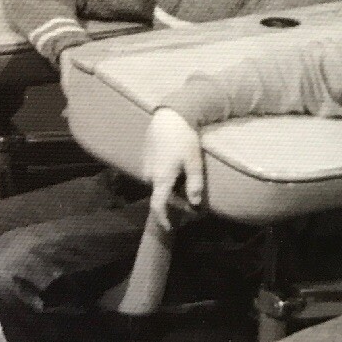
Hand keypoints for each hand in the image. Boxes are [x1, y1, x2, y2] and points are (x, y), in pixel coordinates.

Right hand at [142, 108, 204, 229]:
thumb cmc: (183, 138)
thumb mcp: (194, 162)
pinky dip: (165, 176)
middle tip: (190, 199)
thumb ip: (194, 184)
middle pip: (160, 195)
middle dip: (174, 200)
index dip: (162, 219)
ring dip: (169, 187)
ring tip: (185, 180)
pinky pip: (155, 172)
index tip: (169, 227)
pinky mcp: (146, 155)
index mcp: (161, 178)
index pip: (158, 206)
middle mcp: (149, 174)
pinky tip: (177, 166)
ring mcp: (146, 164)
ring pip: (157, 183)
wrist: (170, 114)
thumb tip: (194, 204)